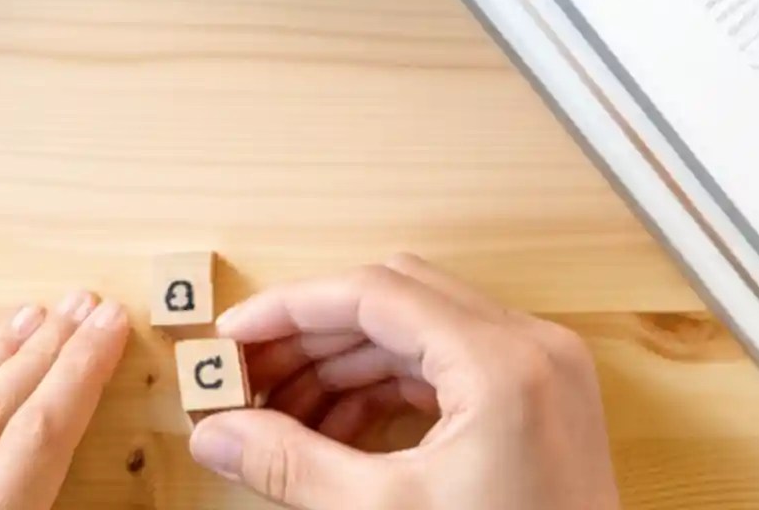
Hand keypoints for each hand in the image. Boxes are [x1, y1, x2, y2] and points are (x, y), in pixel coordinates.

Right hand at [189, 254, 620, 509]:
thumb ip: (293, 465)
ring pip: (418, 331)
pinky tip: (334, 428)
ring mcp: (541, 370)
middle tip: (250, 377)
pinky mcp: (537, 398)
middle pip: (395, 301)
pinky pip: (447, 364)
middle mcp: (530, 347)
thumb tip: (217, 433)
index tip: (236, 333)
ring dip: (345, 364)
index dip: (292, 308)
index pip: (375, 293)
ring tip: (281, 414)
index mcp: (502, 362)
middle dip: (313, 337)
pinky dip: (386, 388)